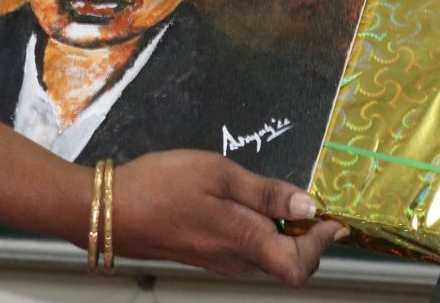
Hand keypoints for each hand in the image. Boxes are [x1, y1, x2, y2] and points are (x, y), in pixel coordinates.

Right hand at [110, 150, 342, 285]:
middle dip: (307, 238)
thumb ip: (266, 192)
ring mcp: (218, 261)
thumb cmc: (158, 187)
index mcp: (242, 240)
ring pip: (266, 257)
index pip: (300, 266)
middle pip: (288, 264)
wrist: (107, 210)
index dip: (323, 245)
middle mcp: (234, 260)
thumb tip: (307, 207)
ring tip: (278, 199)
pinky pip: (245, 251)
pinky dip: (259, 232)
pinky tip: (246, 204)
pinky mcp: (204, 255)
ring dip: (282, 234)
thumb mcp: (217, 173)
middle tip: (308, 203)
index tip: (332, 219)